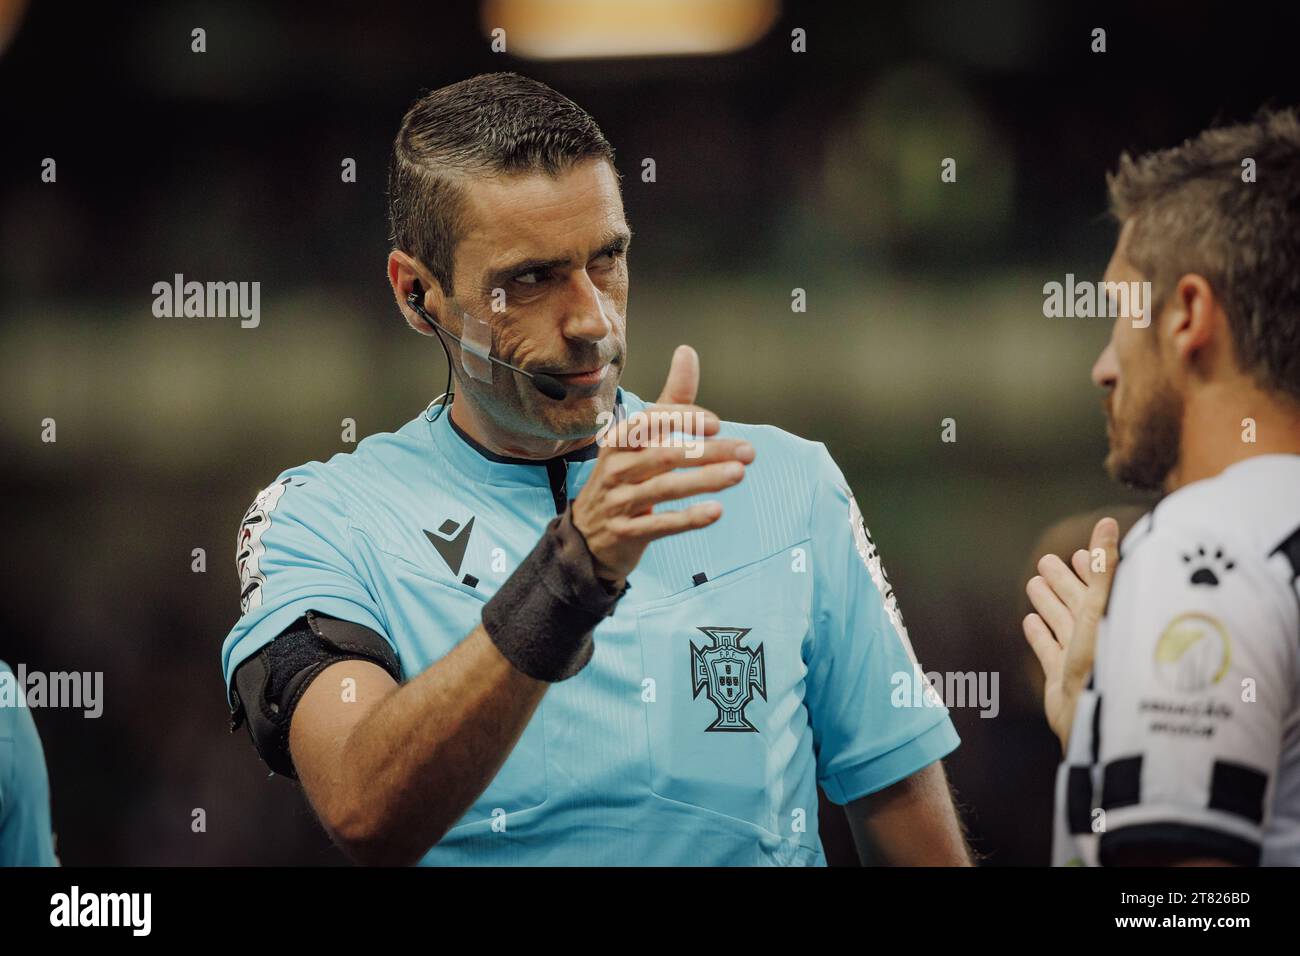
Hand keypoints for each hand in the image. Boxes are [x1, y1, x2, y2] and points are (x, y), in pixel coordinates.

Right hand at [571, 345, 754, 583]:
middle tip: (748, 452)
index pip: (649, 422)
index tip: (716, 425)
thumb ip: (670, 401)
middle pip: (664, 455)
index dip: (682, 420)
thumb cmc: (625, 477)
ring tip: (738, 475)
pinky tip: (716, 511)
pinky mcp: (626, 533)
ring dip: (704, 481)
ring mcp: (619, 502)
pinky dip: (688, 518)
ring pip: (664, 488)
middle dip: (708, 452)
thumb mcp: (641, 440)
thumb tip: (687, 351)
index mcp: (619, 440)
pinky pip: (660, 525)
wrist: (588, 536)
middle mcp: (615, 468)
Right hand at [1022, 517, 1119, 753]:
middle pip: (1075, 600)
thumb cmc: (1107, 660)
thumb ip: (1105, 566)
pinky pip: (1046, 650)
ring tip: (1034, 586)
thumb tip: (1106, 523)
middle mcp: (1096, 633)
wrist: (1098, 720)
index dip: (1089, 567)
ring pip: (1059, 622)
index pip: (1099, 584)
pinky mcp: (1060, 676)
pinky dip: (1038, 634)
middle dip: (1062, 580)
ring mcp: (1078, 656)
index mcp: (1110, 615)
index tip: (1078, 552)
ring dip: (1048, 603)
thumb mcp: (1104, 606)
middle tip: (1046, 562)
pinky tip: (1030, 622)